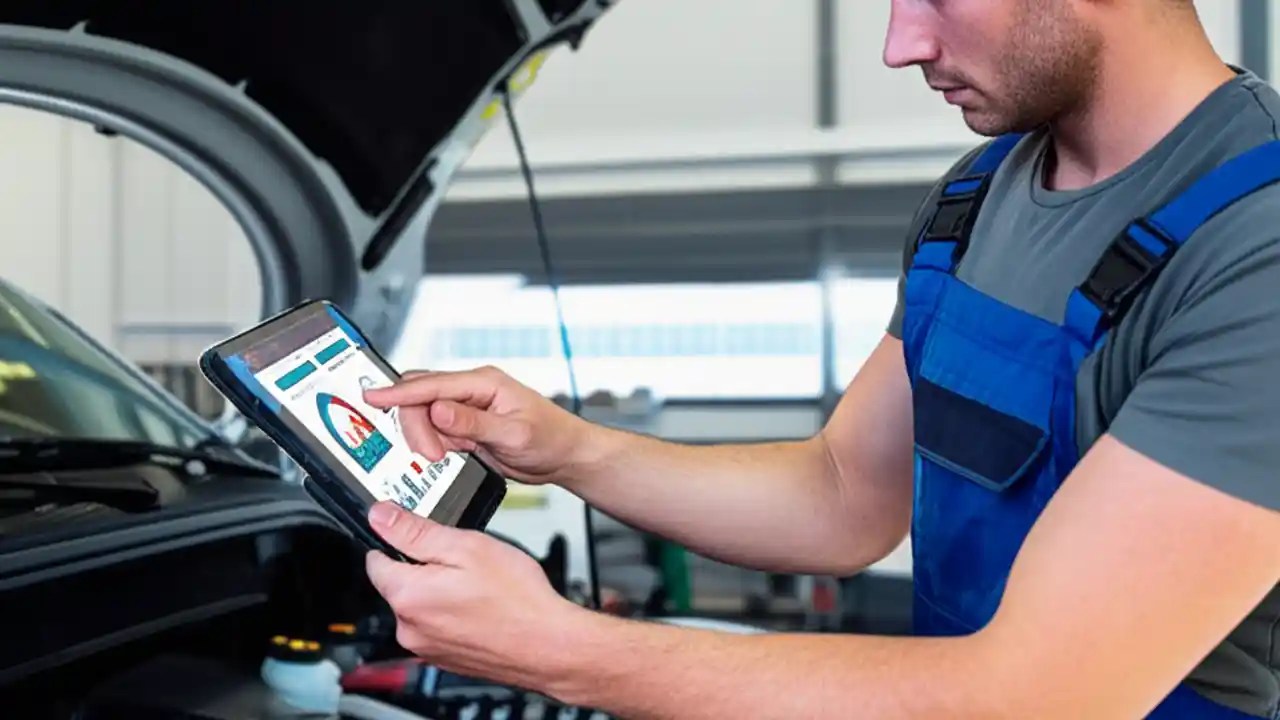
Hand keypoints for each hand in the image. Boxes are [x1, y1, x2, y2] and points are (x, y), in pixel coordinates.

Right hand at [363, 366, 591, 484]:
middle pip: (420, 398)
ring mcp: (466, 409)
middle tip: (430, 454)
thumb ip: (473, 423)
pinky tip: (448, 456)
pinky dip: (433, 445)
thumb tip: (440, 410)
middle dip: (415, 426)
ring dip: (425, 439)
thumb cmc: (551, 438)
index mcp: (484, 383)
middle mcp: (472, 391)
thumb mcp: (513, 434)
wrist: (565, 455)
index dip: (399, 392)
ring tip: (444, 457)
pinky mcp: (465, 427)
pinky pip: (435, 432)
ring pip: (424, 417)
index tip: (373, 397)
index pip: (432, 384)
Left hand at [364, 501, 581, 686]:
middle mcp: (408, 627)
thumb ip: (416, 531)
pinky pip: (437, 627)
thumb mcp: (467, 546)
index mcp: (407, 595)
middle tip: (463, 559)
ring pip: (420, 605)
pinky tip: (481, 607)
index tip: (421, 534)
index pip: (375, 559)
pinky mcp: (444, 659)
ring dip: (439, 591)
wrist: (549, 646)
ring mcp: (426, 647)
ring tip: (478, 585)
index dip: (398, 539)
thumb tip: (380, 516)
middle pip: (399, 583)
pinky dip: (453, 614)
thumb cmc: (516, 599)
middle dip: (424, 567)